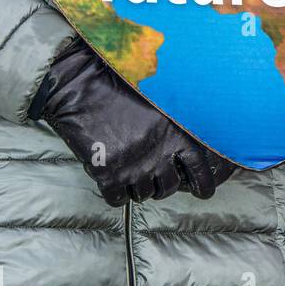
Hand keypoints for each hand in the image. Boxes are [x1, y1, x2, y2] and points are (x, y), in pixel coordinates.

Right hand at [30, 40, 235, 206]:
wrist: (81, 86)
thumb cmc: (120, 87)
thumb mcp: (159, 102)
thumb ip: (175, 125)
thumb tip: (184, 148)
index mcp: (176, 135)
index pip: (199, 170)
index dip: (203, 185)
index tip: (203, 193)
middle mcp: (158, 155)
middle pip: (169, 186)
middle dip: (163, 187)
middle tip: (155, 179)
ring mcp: (133, 167)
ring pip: (144, 194)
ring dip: (139, 189)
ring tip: (131, 175)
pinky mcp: (107, 174)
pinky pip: (118, 199)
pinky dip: (117, 196)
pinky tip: (114, 185)